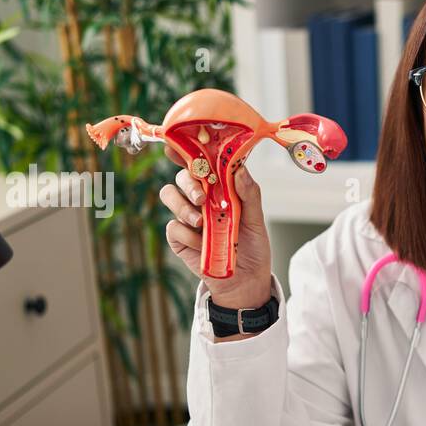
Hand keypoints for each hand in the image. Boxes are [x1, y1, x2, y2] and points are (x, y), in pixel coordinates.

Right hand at [161, 146, 272, 311]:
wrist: (246, 280)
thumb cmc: (252, 247)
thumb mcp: (257, 220)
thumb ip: (249, 194)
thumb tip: (240, 169)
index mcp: (219, 188)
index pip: (200, 163)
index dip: (186, 150)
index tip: (177, 145)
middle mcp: (200, 198)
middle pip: (181, 176)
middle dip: (188, 183)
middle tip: (201, 197)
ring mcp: (187, 217)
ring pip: (168, 196)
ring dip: (182, 206)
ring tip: (200, 222)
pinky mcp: (179, 238)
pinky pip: (172, 226)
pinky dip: (186, 234)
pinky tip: (202, 243)